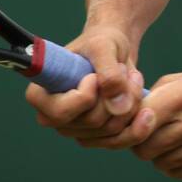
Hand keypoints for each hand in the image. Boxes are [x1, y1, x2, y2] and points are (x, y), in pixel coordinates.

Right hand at [24, 25, 144, 140]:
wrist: (114, 51)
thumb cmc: (101, 43)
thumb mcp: (104, 46)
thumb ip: (109, 72)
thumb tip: (118, 107)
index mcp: (41, 95)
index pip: (61, 111)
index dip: (86, 96)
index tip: (94, 75)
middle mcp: (53, 117)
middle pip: (92, 122)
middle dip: (116, 94)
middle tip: (123, 70)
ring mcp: (74, 130)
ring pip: (111, 130)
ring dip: (131, 102)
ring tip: (132, 77)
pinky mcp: (96, 137)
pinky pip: (122, 139)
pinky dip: (138, 119)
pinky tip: (141, 98)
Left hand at [113, 69, 181, 178]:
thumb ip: (156, 94)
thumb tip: (127, 115)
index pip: (141, 119)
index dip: (130, 124)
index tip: (133, 122)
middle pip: (146, 147)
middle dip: (140, 144)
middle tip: (146, 136)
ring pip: (160, 163)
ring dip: (157, 156)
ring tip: (167, 142)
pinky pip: (179, 172)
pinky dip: (173, 165)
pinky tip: (181, 151)